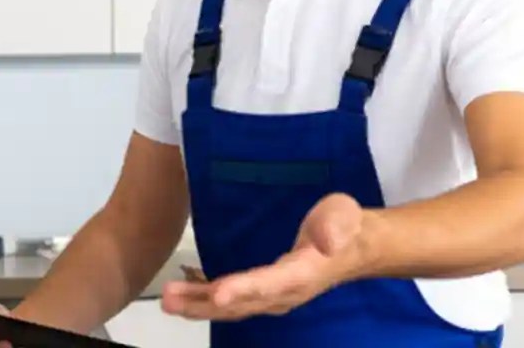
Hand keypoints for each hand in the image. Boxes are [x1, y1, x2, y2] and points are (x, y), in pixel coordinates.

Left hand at [160, 193, 365, 320]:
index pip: (270, 283)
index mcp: (301, 273)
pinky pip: (232, 301)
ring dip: (198, 304)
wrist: (353, 248)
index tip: (217, 294)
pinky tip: (183, 295)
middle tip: (171, 298)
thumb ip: (335, 226)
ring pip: (232, 306)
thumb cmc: (345, 227)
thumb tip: (329, 239)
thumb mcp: (344, 217)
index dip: (243, 289)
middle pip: (241, 302)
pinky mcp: (263, 294)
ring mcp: (272, 297)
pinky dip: (205, 301)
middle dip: (204, 302)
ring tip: (169, 298)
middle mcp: (283, 293)